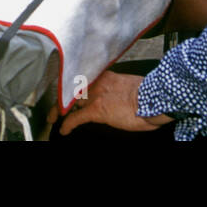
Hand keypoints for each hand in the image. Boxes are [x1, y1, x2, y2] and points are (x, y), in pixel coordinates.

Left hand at [48, 71, 171, 135]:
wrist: (154, 99)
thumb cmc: (149, 96)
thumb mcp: (129, 87)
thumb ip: (117, 89)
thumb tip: (116, 96)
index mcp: (107, 76)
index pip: (83, 78)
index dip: (72, 84)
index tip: (66, 88)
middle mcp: (98, 82)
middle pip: (72, 88)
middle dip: (62, 96)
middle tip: (55, 104)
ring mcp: (96, 96)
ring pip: (70, 101)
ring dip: (59, 110)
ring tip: (53, 116)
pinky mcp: (97, 110)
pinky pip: (76, 118)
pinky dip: (67, 124)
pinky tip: (63, 130)